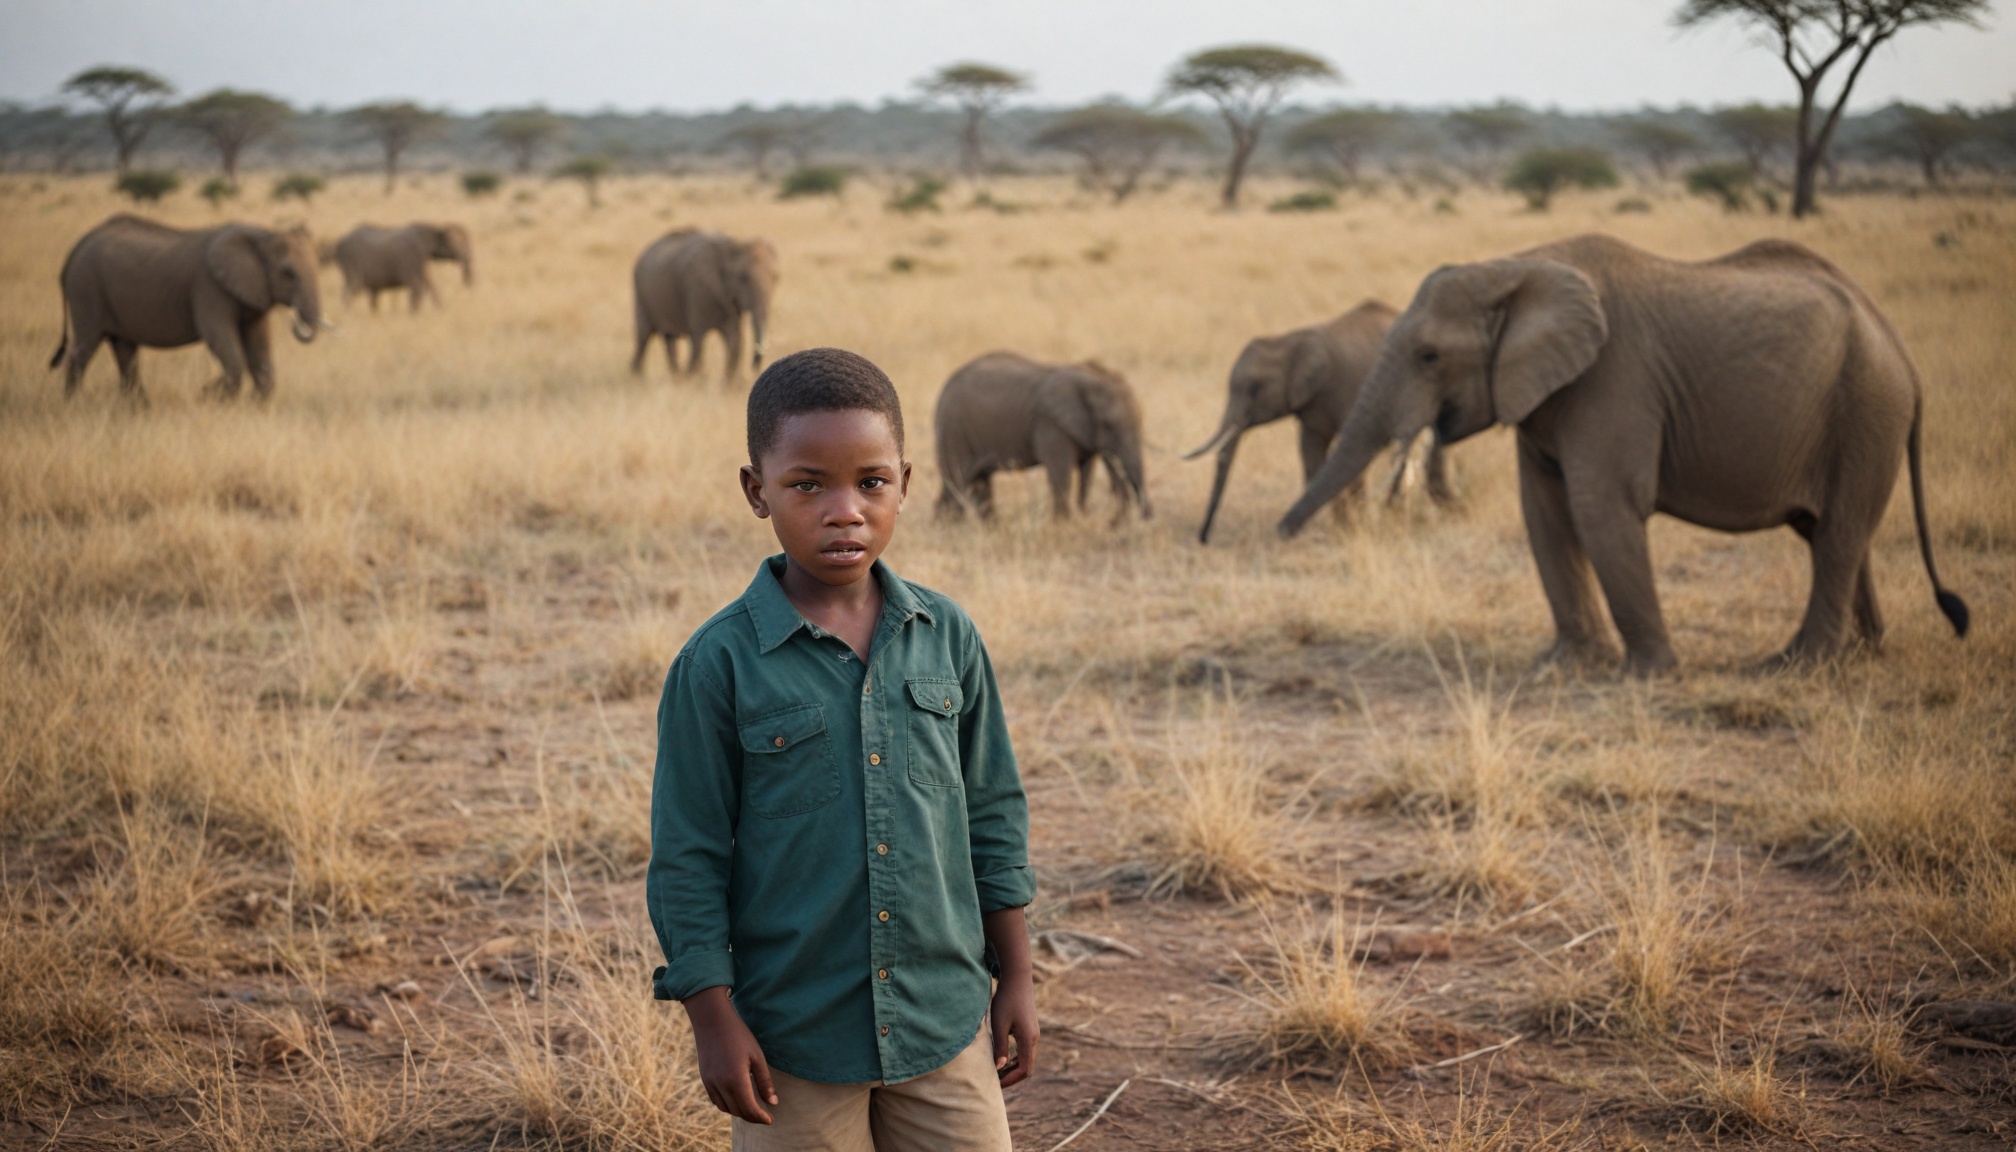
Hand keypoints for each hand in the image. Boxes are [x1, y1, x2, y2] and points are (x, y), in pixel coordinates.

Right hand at [681, 986, 777, 1122]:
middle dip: (752, 1117)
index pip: (749, 1109)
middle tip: (764, 1115)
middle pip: (738, 1111)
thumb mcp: (757, 1057)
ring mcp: (710, 1083)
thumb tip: (773, 1103)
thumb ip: (764, 1082)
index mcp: (736, 1080)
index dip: (761, 1118)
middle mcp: (720, 1085)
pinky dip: (727, 1104)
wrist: (712, 1020)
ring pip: (726, 1108)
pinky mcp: (705, 1079)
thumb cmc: (739, 1036)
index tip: (771, 1120)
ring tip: (752, 1108)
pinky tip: (737, 1098)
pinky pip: (716, 1100)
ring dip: (739, 1111)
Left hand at [982, 906, 1038, 1086]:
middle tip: (994, 1082)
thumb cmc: (1006, 999)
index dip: (1010, 1080)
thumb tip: (998, 1068)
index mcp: (1028, 1039)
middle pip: (1027, 1067)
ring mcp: (1033, 1033)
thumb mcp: (999, 1024)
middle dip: (1011, 1077)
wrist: (1017, 978)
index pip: (1024, 1070)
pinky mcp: (1029, 1028)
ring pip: (1026, 1059)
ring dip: (1013, 1068)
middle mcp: (1034, 1039)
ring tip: (996, 1072)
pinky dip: (1015, 1059)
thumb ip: (999, 1046)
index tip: (995, 1085)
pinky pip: (1024, 1050)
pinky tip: (1001, 1058)